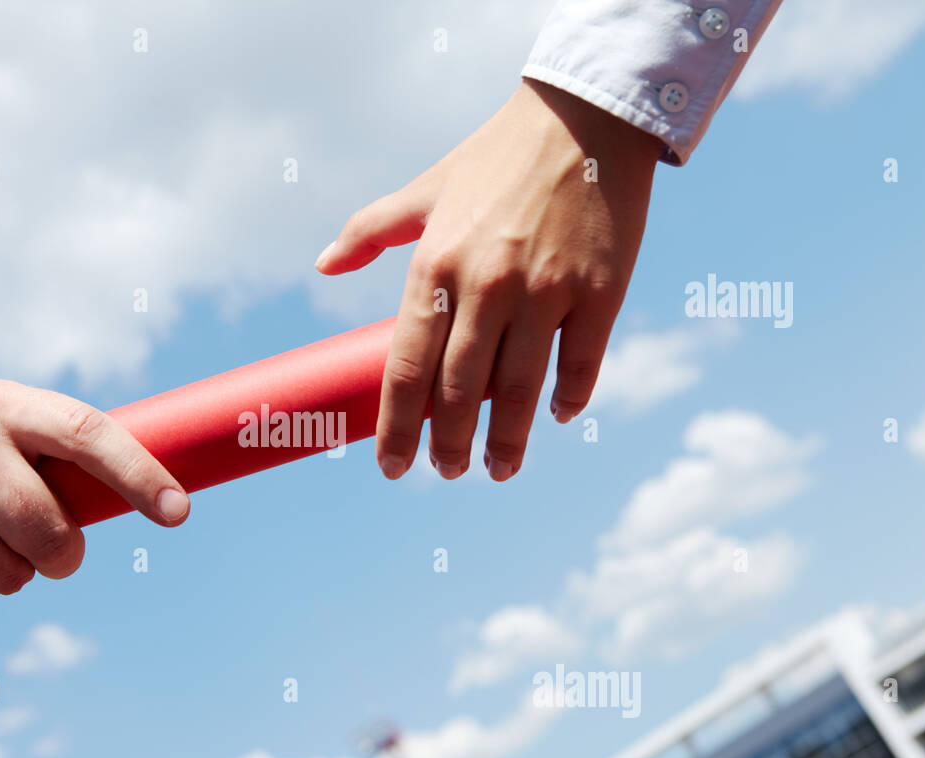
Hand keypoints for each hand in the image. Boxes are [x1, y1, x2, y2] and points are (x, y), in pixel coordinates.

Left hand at [317, 79, 661, 480]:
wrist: (584, 117)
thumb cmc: (495, 157)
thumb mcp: (425, 189)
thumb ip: (370, 231)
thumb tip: (323, 266)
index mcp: (434, 266)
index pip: (406, 370)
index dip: (396, 428)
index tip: (391, 467)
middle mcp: (487, 286)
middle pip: (458, 393)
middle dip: (448, 446)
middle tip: (447, 472)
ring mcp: (547, 292)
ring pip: (518, 392)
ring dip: (505, 442)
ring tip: (498, 469)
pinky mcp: (601, 292)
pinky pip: (580, 365)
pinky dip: (566, 399)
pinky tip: (554, 417)